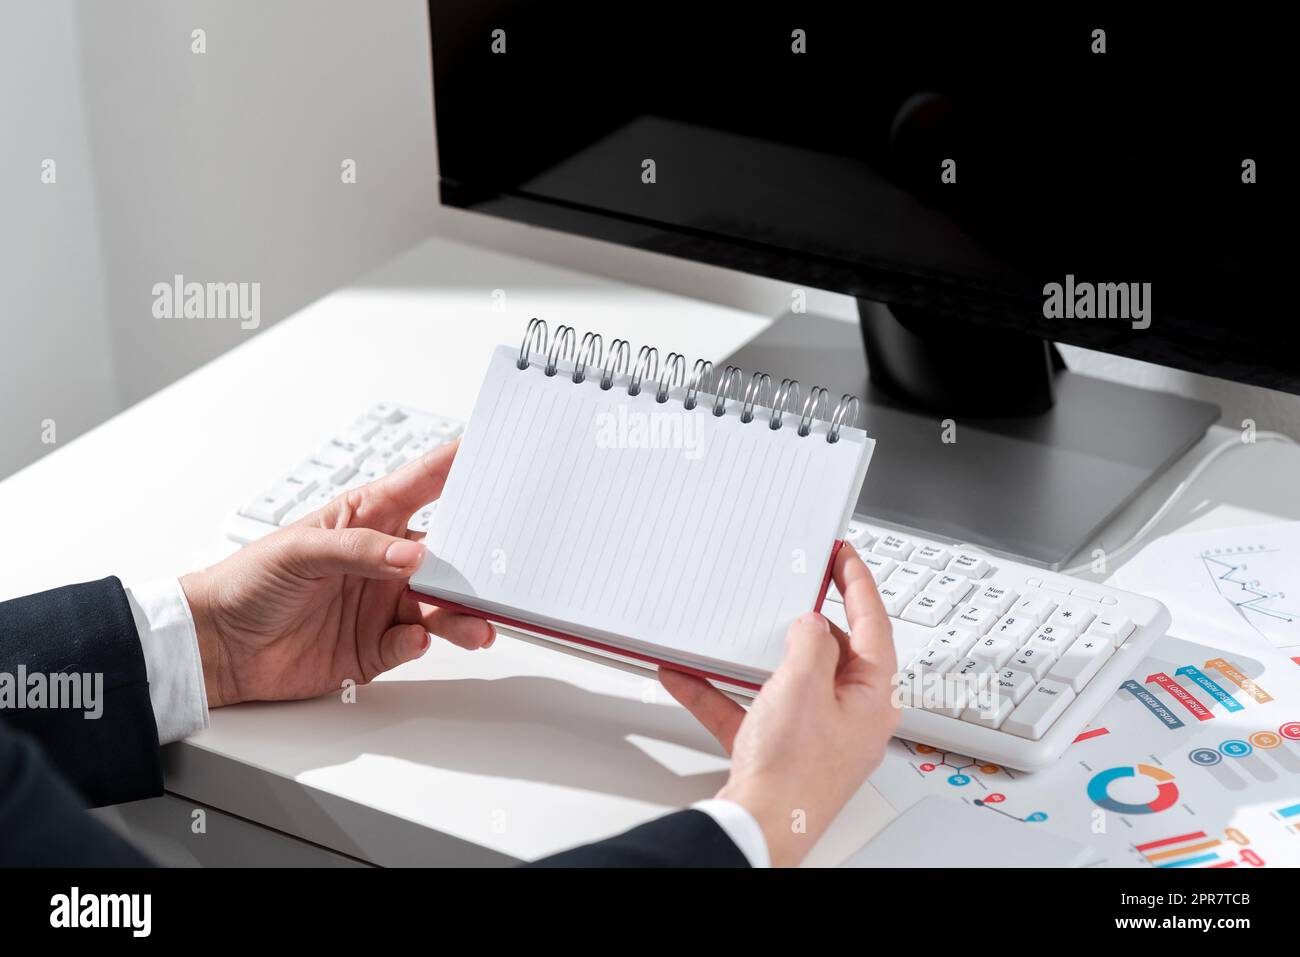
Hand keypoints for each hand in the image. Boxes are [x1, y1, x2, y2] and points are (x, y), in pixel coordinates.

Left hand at [181, 440, 492, 707]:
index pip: (423, 485)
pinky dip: (423, 642)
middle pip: (447, 555)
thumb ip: (358, 550)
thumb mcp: (300, 550)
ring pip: (440, 606)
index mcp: (368, 520)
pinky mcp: (375, 646)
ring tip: (478, 625)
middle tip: (504, 570)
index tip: (494, 453)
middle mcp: (382, 561)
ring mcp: (381, 604)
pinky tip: (418, 639)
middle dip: (478, 561)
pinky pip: (414, 643)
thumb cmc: (247, 580)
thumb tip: (411, 557)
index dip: (457, 466)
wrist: (218, 646)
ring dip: (462, 614)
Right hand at [659, 544, 897, 866]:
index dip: (857, 581)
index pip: (874, 622)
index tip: (843, 553)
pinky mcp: (780, 753)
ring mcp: (815, 736)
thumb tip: (814, 624)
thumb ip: (811, 640)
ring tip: (733, 631)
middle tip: (791, 587)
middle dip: (803, 622)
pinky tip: (686, 677)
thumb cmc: (793, 772)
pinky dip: (720, 692)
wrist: (759, 829)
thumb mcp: (802, 684)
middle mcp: (850, 716)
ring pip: (786, 681)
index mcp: (872, 696)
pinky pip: (750, 709)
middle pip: (833, 651)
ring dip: (752, 658)